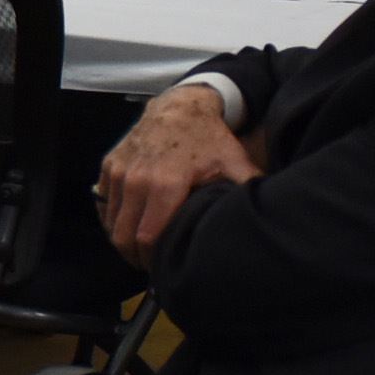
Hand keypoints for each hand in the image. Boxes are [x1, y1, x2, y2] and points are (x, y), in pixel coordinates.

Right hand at [92, 82, 261, 258]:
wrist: (179, 106)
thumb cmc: (208, 138)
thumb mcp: (234, 162)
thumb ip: (249, 188)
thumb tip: (270, 215)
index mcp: (165, 185)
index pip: (147, 238)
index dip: (153, 260)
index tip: (162, 268)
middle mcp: (136, 180)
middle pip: (124, 237)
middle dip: (135, 257)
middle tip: (150, 265)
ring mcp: (119, 172)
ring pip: (111, 223)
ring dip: (123, 239)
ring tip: (140, 247)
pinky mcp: (109, 166)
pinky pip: (104, 204)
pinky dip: (113, 218)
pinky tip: (130, 223)